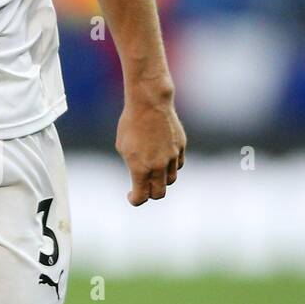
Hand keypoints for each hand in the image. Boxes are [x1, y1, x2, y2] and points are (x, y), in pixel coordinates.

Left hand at [115, 87, 185, 205]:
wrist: (150, 103)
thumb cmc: (131, 123)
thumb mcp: (123, 147)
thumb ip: (132, 165)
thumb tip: (139, 175)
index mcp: (141, 168)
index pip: (141, 196)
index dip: (135, 200)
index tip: (131, 195)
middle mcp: (159, 166)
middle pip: (159, 193)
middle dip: (150, 194)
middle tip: (144, 187)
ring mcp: (172, 157)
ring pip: (170, 179)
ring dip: (161, 179)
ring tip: (153, 170)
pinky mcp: (181, 146)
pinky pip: (178, 164)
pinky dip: (171, 166)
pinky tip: (163, 158)